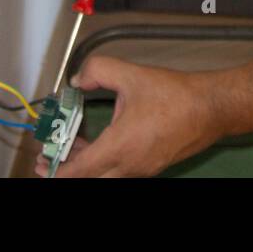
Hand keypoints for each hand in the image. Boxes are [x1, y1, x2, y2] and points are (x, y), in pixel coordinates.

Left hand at [34, 54, 221, 177]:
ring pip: (103, 178)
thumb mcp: (131, 74)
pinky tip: (100, 144)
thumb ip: (98, 70)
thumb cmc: (176, 97)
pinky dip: (102, 164)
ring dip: (84, 168)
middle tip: (49, 159)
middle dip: (64, 172)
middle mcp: (128, 166)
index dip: (55, 170)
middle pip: (87, 181)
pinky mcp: (149, 167)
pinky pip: (118, 173)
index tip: (43, 161)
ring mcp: (140, 170)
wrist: (210, 109)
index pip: (77, 173)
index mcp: (120, 147)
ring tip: (73, 147)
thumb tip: (78, 79)